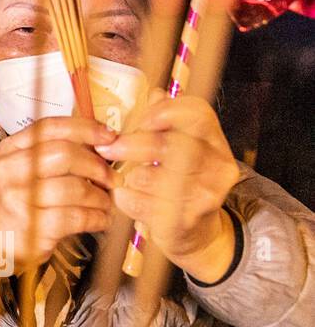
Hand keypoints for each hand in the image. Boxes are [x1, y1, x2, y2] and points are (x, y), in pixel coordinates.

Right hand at [0, 116, 116, 273]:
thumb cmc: (20, 204)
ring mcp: (17, 199)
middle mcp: (9, 170)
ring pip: (74, 187)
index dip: (85, 129)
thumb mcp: (27, 171)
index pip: (49, 128)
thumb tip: (102, 142)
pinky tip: (101, 219)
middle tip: (111, 178)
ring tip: (105, 202)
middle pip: (64, 154)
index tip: (109, 136)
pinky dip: (96, 218)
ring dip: (100, 196)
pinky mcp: (32, 227)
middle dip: (97, 166)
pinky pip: (76, 216)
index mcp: (10, 150)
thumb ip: (55, 153)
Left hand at [96, 90, 239, 281]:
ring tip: (124, 178)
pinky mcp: (187, 221)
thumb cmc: (178, 182)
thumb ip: (165, 120)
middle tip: (108, 148)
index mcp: (214, 142)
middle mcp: (218, 167)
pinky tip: (125, 197)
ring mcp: (206, 196)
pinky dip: (128, 199)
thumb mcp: (176, 148)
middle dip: (135, 145)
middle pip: (175, 146)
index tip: (142, 119)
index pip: (199, 114)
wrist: (195, 232)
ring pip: (157, 178)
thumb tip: (153, 93)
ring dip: (131, 176)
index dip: (167, 111)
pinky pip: (146, 205)